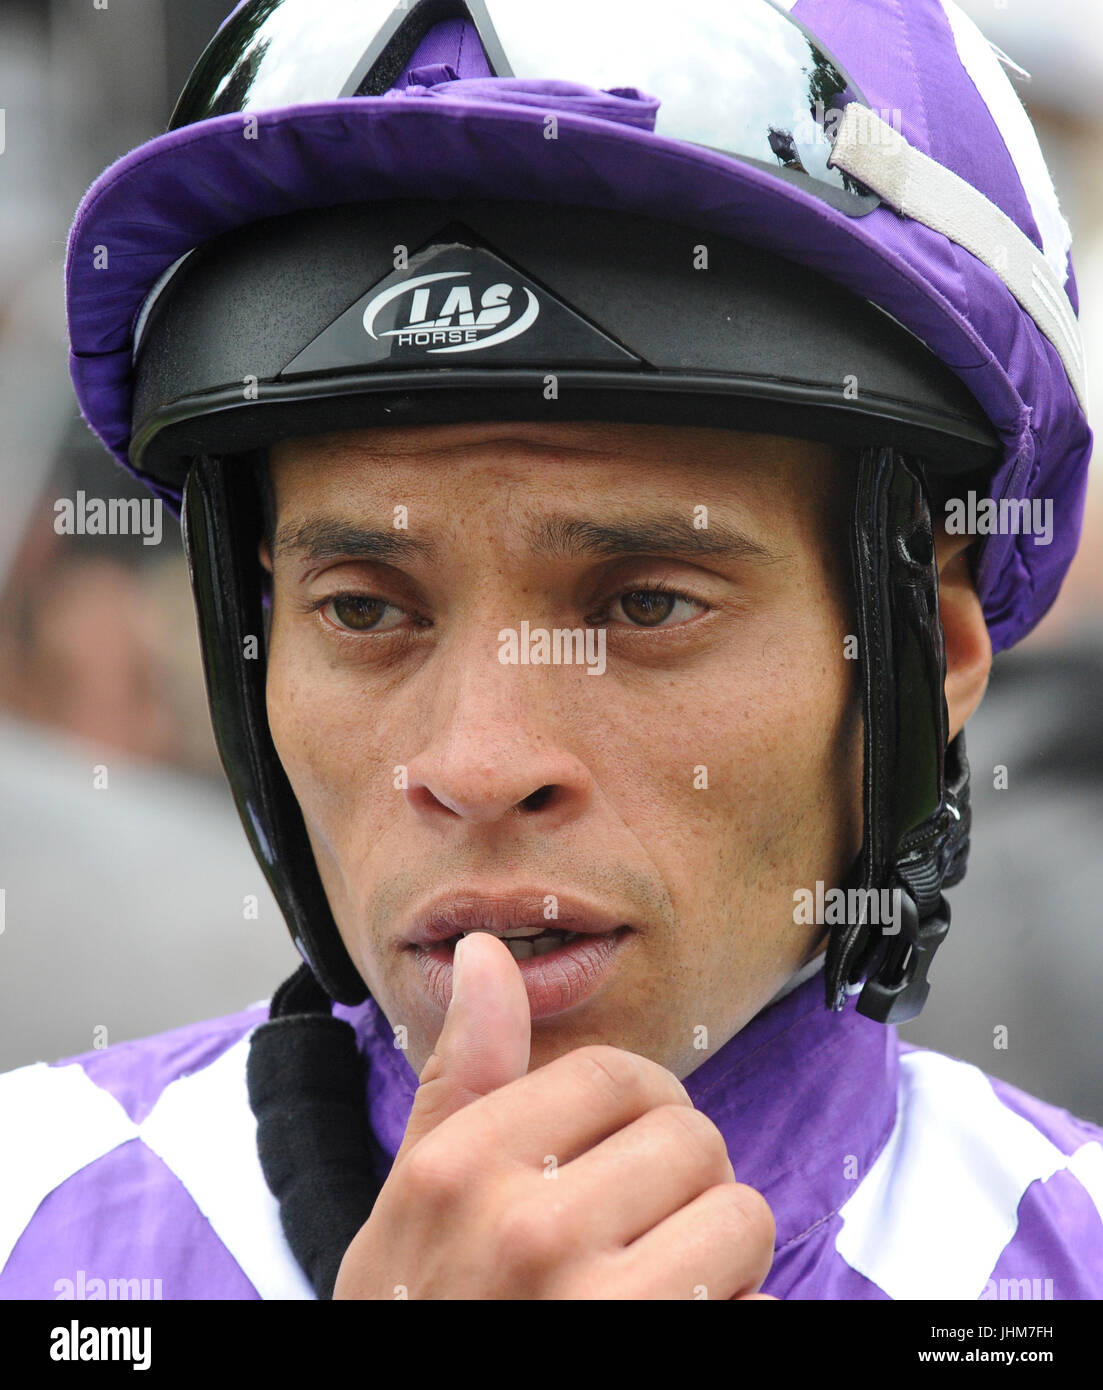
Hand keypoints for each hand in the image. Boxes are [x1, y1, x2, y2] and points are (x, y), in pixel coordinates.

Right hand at [333, 930, 776, 1298]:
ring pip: (741, 1214)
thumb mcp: (413, 1202)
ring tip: (656, 1289)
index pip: (620, 1075)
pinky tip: (673, 1330)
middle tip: (633, 1234)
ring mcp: (600, 1312)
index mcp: (461, 1169)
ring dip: (718, 1253)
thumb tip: (486, 954)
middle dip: (679, 1180)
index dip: (637, 1108)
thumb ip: (463, 1076)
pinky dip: (735, 1313)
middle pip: (691, 1137)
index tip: (621, 1150)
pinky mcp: (662, 1356)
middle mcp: (527, 1232)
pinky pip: (758, 1296)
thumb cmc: (420, 1318)